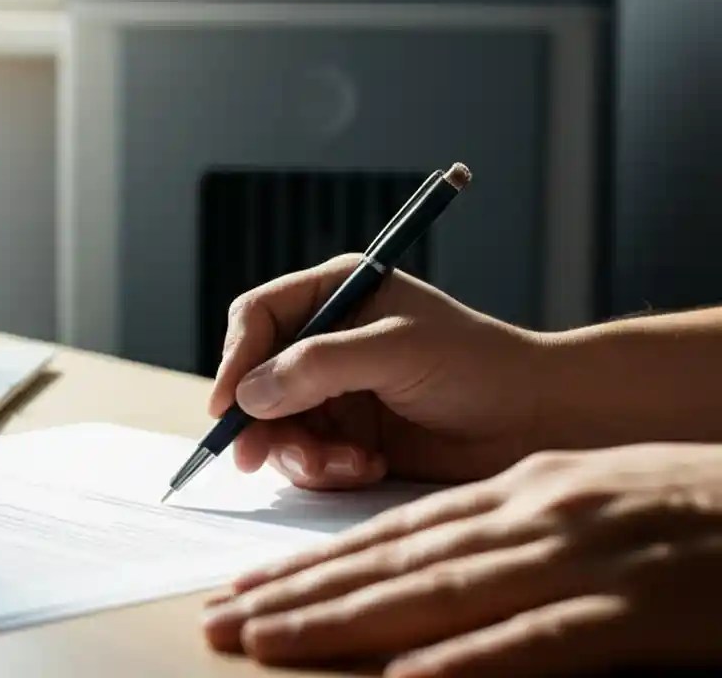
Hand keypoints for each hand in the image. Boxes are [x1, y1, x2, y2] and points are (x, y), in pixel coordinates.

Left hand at [202, 443, 721, 676]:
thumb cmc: (690, 509)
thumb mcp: (584, 500)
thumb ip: (506, 529)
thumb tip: (430, 561)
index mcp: (520, 492)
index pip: (391, 530)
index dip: (313, 560)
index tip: (248, 587)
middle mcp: (532, 517)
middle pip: (392, 560)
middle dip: (298, 593)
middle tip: (221, 620)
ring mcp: (579, 563)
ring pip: (438, 594)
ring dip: (345, 620)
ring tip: (270, 642)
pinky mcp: (633, 616)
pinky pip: (537, 641)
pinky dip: (468, 660)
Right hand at [211, 254, 545, 488]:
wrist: (536, 421)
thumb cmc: (477, 366)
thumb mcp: (395, 351)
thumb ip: (319, 366)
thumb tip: (248, 394)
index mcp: (336, 293)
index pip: (258, 317)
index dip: (235, 359)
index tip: (226, 405)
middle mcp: (326, 339)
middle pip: (255, 377)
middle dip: (258, 420)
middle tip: (254, 458)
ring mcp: (334, 390)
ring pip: (276, 424)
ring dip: (300, 452)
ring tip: (345, 464)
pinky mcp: (348, 435)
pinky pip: (306, 457)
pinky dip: (327, 469)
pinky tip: (366, 467)